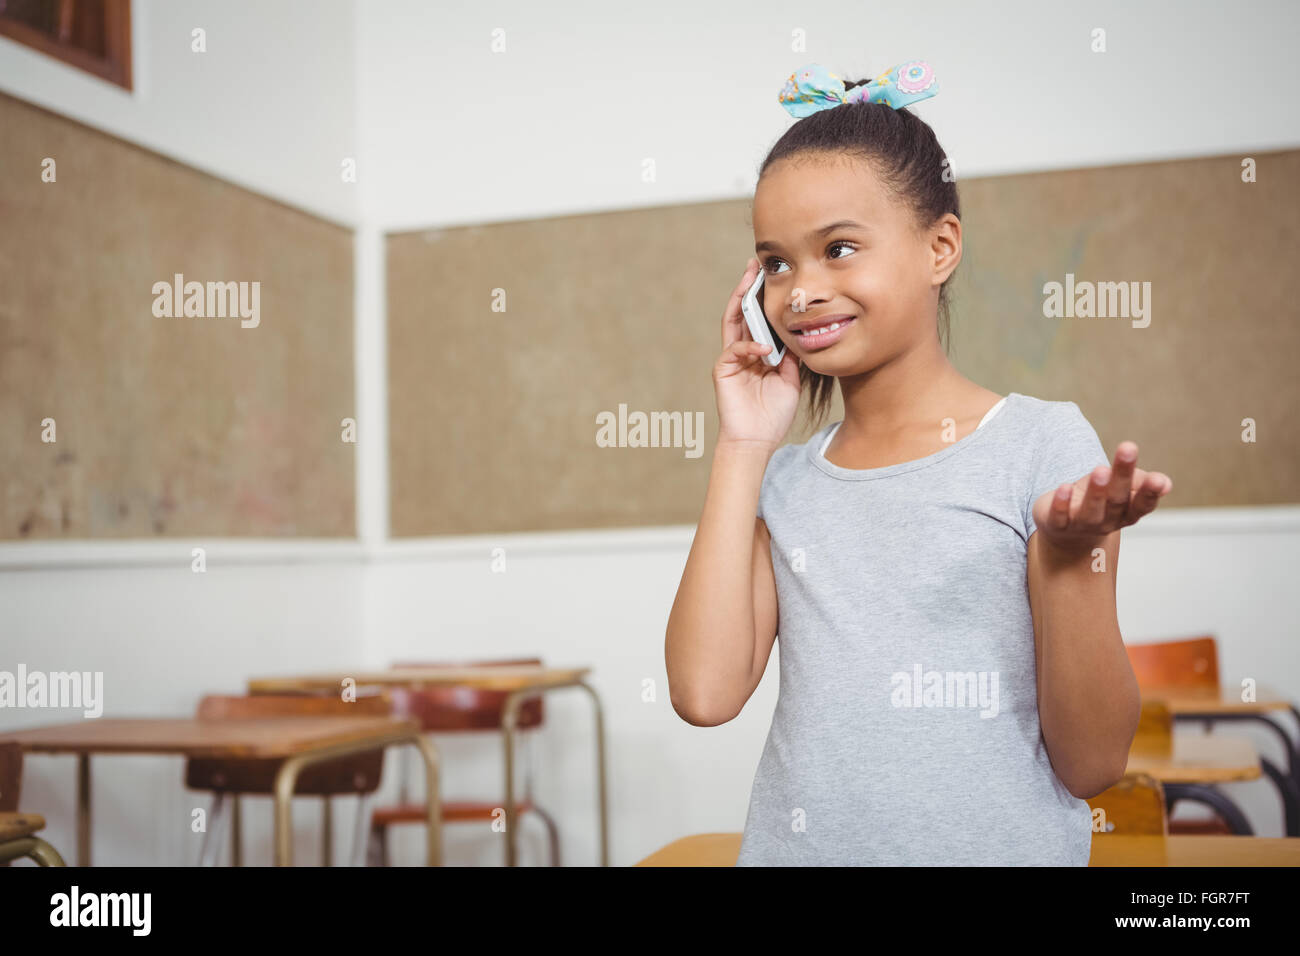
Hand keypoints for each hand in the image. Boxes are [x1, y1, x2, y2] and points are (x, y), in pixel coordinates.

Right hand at [713, 257, 801, 448]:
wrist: (756, 440)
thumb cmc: (773, 414)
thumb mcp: (790, 380)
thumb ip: (791, 357)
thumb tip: (799, 332)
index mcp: (757, 352)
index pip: (758, 318)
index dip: (763, 297)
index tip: (773, 275)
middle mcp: (742, 351)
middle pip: (742, 312)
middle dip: (747, 287)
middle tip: (755, 264)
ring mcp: (731, 359)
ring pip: (733, 322)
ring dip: (741, 300)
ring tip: (749, 280)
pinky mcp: (723, 371)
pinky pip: (735, 350)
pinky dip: (751, 347)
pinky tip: (766, 348)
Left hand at [1032, 441, 1172, 551]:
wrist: (1066, 532)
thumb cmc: (1099, 500)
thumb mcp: (1120, 488)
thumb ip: (1140, 483)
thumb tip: (1164, 483)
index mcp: (1128, 512)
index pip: (1143, 504)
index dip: (1150, 492)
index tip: (1158, 479)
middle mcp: (1108, 521)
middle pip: (1117, 499)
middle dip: (1122, 476)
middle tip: (1128, 449)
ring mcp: (1082, 525)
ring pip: (1091, 510)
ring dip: (1096, 491)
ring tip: (1101, 470)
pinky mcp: (1058, 525)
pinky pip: (1060, 517)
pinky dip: (1062, 504)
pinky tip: (1063, 488)